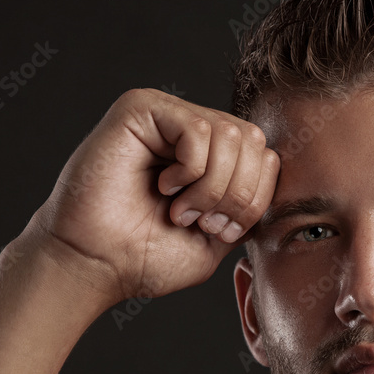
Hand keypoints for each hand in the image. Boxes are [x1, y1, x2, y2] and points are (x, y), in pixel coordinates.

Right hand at [25, 88, 279, 305]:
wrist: (96, 266)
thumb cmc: (147, 256)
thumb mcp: (219, 236)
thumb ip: (251, 204)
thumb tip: (277, 166)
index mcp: (211, 157)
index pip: (266, 157)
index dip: (255, 200)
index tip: (220, 231)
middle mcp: (191, 129)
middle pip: (255, 141)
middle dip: (238, 194)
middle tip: (201, 221)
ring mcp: (167, 114)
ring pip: (231, 135)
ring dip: (212, 187)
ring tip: (179, 209)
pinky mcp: (141, 107)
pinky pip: (199, 129)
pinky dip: (190, 171)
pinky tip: (164, 187)